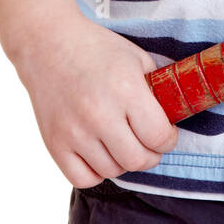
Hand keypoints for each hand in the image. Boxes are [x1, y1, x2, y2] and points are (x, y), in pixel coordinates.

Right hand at [12, 6, 178, 188]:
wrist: (48, 44)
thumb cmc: (96, 49)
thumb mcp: (136, 58)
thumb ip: (157, 89)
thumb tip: (175, 117)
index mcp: (125, 89)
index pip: (159, 136)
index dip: (169, 139)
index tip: (166, 134)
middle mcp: (99, 114)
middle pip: (137, 160)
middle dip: (151, 155)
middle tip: (148, 144)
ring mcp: (74, 132)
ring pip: (112, 171)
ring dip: (123, 161)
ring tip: (122, 142)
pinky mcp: (54, 144)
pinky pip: (83, 178)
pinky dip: (96, 172)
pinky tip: (99, 153)